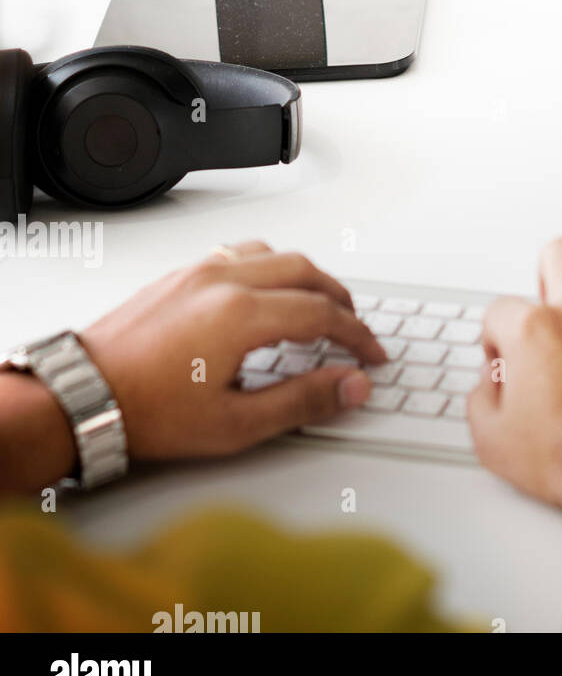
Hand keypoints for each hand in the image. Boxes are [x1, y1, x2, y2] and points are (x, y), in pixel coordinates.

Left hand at [80, 242, 384, 461]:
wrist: (79, 398)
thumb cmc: (144, 412)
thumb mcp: (234, 424)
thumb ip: (302, 400)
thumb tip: (351, 386)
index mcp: (242, 314)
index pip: (323, 313)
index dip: (356, 335)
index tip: (369, 355)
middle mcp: (224, 281)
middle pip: (307, 273)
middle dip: (340, 300)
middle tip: (354, 330)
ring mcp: (199, 271)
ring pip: (275, 254)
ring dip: (306, 277)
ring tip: (318, 305)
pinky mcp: (180, 274)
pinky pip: (241, 252)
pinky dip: (270, 266)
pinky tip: (267, 289)